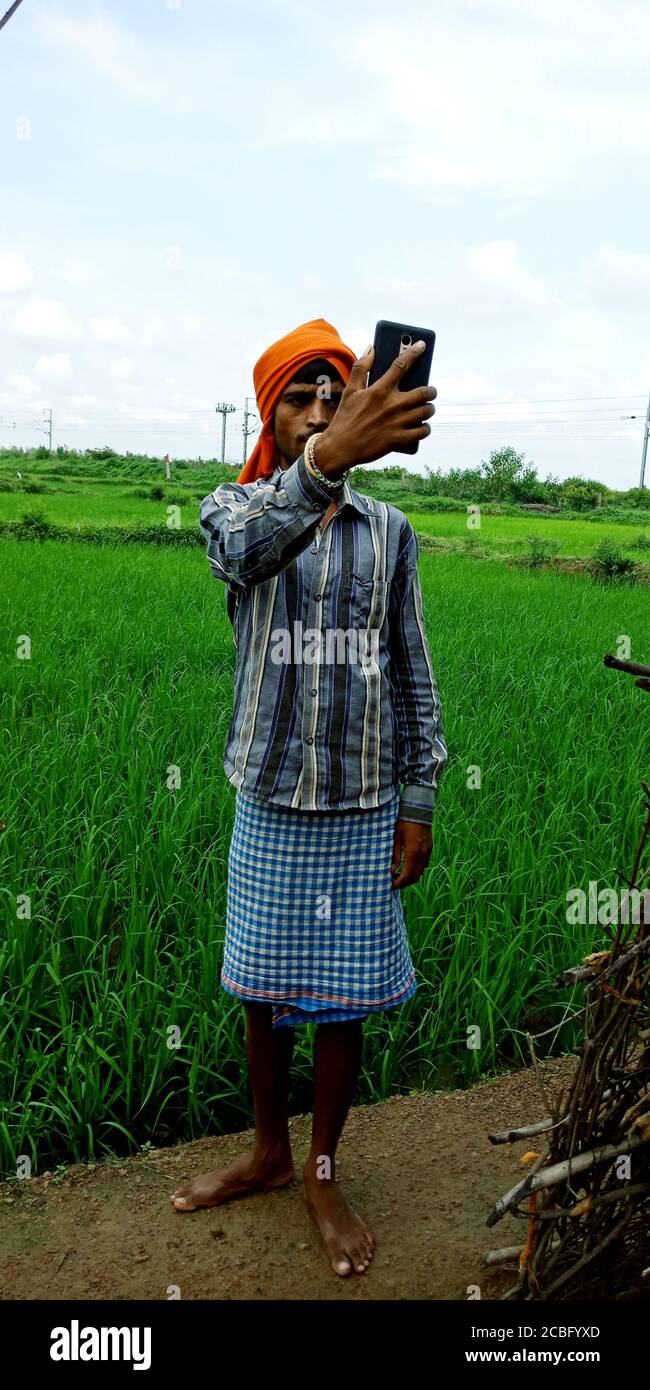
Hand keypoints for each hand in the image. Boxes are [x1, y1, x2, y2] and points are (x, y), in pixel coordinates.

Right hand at [312, 341, 436, 475]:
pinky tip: (422, 426)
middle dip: (431, 391)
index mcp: (380, 389)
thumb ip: (361, 368)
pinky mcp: (399, 439)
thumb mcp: (350, 391)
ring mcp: (397, 423)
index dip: (414, 352)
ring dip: (429, 409)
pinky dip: (425, 428)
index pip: (401, 364)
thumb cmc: (345, 418)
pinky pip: (422, 431)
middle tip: (430, 392)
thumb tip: (370, 349)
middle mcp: (392, 404)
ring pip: (426, 411)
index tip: (422, 345)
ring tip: (426, 409)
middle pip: (424, 391)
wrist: (340, 448)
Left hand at [391, 820, 431, 889]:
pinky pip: (424, 864)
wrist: (418, 809)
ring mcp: (428, 851)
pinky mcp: (429, 847)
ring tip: (399, 876)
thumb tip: (392, 869)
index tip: (391, 885)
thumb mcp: (395, 838)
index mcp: (413, 853)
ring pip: (421, 871)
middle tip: (394, 883)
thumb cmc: (404, 822)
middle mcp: (422, 854)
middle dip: (405, 883)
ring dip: (411, 877)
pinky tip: (408, 866)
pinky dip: (416, 869)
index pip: (407, 875)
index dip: (399, 883)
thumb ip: (395, 855)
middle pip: (415, 876)